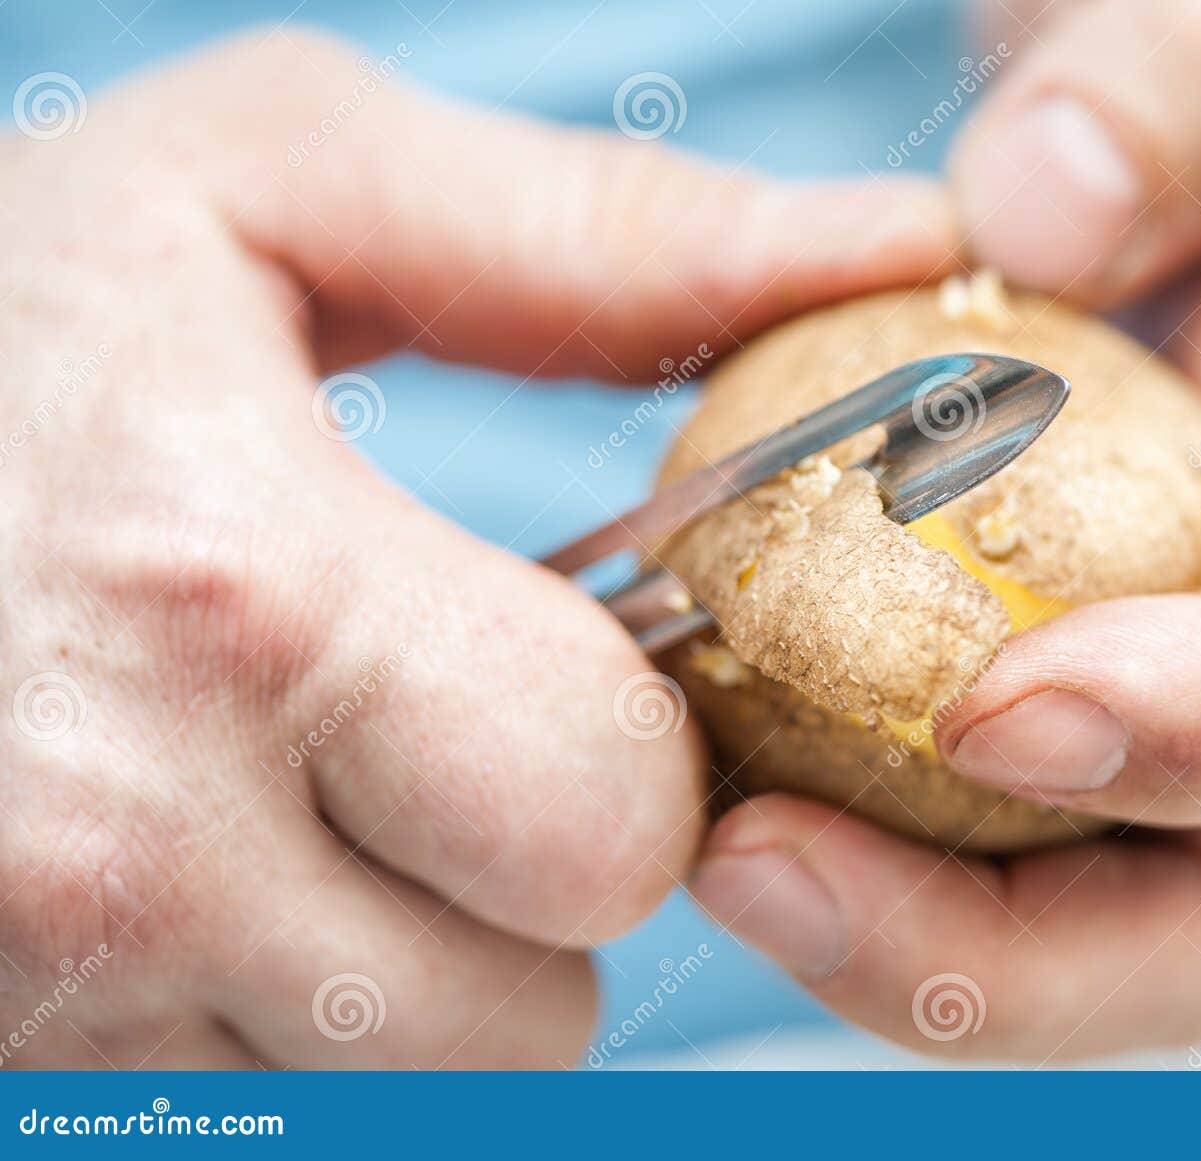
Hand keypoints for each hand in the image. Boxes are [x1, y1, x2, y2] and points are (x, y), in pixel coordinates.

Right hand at [0, 29, 948, 1067]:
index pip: (614, 817)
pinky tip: (214, 854)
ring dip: (421, 952)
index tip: (559, 654)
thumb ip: (594, 235)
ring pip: (418, 1079)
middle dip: (540, 874)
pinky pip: (279, 1103)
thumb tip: (890, 250)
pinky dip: (295, 1004)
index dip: (627, 741)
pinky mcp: (14, 1065)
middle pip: (537, 999)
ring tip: (307, 781)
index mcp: (222, 600)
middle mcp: (115, 845)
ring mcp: (38, 994)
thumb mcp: (270, 192)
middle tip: (442, 729)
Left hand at [693, 1, 1200, 1058]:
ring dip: (892, 931)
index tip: (1001, 711)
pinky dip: (829, 835)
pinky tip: (690, 771)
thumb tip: (1049, 217)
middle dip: (1017, 956)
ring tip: (704, 851)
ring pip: (1070, 902)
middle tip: (767, 876)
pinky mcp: (1015, 680)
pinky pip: (942, 820)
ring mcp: (1139, 672)